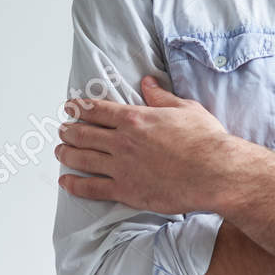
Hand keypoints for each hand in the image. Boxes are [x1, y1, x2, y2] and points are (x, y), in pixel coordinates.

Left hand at [55, 75, 248, 214]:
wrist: (214, 172)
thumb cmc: (205, 140)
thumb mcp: (185, 108)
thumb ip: (161, 97)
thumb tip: (148, 83)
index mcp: (135, 118)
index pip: (97, 110)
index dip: (79, 107)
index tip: (69, 107)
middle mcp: (122, 141)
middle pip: (83, 134)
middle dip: (68, 130)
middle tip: (62, 129)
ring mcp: (121, 167)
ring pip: (82, 159)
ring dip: (66, 153)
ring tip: (59, 150)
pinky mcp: (126, 191)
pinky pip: (92, 189)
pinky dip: (75, 185)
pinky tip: (66, 181)